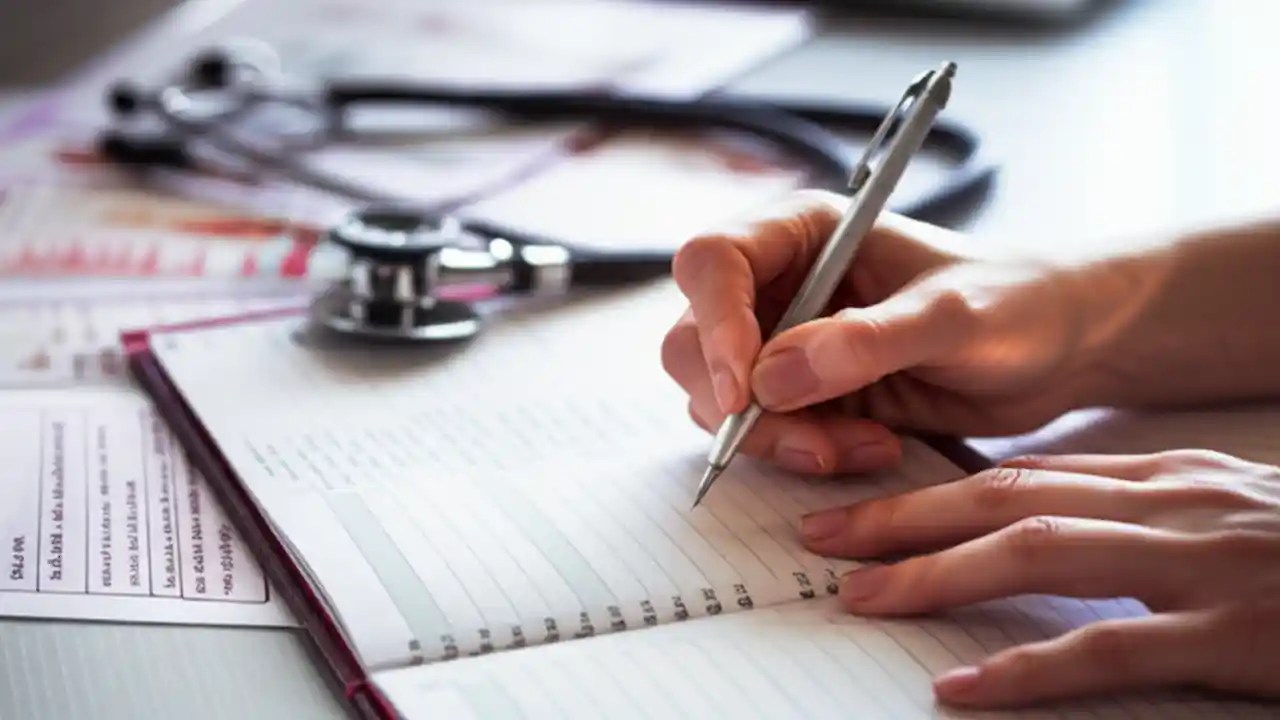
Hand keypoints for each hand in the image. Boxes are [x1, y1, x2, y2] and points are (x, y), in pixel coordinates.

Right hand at [662, 189, 1102, 474]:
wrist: (1061, 348)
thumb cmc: (1017, 302)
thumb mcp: (952, 316)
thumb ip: (864, 342)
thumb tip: (768, 378)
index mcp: (804, 232)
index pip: (712, 262)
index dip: (713, 324)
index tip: (742, 390)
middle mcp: (780, 284)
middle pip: (694, 340)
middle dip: (740, 402)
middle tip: (809, 440)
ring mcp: (786, 343)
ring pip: (721, 398)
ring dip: (780, 437)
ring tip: (862, 446)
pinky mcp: (805, 395)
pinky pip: (765, 433)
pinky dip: (806, 453)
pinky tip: (873, 447)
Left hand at [798, 449, 1279, 707]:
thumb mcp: (1229, 519)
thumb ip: (1144, 521)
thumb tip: (1045, 536)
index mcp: (1173, 477)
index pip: (1026, 473)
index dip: (935, 490)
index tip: (867, 507)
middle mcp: (1178, 505)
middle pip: (1010, 497)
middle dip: (908, 515)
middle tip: (827, 539)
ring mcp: (1209, 566)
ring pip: (1042, 552)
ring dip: (940, 573)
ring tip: (865, 596)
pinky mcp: (1241, 636)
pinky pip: (1111, 649)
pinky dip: (1029, 669)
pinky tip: (964, 687)